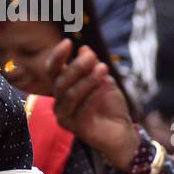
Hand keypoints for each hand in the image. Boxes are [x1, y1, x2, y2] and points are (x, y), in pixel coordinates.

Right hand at [46, 39, 139, 168]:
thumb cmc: (109, 104)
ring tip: (103, 68)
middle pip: (61, 82)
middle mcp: (59, 103)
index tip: (68, 42)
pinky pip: (83, 110)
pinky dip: (95, 95)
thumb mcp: (103, 80)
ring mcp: (65, 117)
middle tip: (93, 56)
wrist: (121, 131)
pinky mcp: (77, 129)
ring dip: (87, 80)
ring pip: (71, 95)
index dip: (57, 57)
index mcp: (62, 89)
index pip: (52, 71)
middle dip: (77, 67)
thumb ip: (93, 67)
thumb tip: (85, 49)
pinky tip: (106, 84)